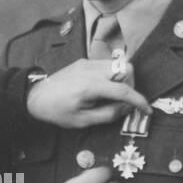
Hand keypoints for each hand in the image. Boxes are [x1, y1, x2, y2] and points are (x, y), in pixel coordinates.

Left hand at [26, 58, 149, 127]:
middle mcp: (91, 69)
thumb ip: (108, 114)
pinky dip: (111, 76)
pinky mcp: (84, 61)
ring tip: (112, 95)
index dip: (139, 101)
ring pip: (118, 63)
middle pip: (127, 67)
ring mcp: (88, 63)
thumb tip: (126, 108)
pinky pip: (106, 65)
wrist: (35, 97)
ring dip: (122, 79)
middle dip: (131, 84)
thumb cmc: (57, 111)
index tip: (147, 110)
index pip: (124, 90)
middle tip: (124, 100)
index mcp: (91, 86)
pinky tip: (101, 89)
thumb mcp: (83, 121)